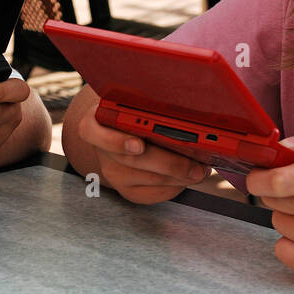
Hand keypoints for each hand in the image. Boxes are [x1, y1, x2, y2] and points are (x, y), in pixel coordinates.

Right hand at [75, 98, 208, 203]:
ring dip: (180, 176)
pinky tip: (188, 176)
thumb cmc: (136, 112)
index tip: (139, 145)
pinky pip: (155, 193)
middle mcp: (102, 150)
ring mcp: (113, 172)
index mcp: (96, 120)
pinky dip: (176, 186)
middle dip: (169, 164)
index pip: (93, 132)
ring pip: (150, 179)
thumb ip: (147, 102)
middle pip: (133, 161)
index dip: (116, 141)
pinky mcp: (128, 191)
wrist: (128, 131)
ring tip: (201, 168)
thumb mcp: (136, 100)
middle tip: (195, 165)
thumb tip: (184, 107)